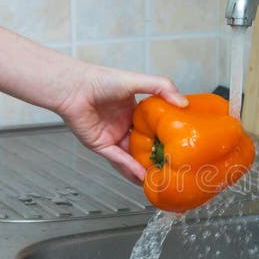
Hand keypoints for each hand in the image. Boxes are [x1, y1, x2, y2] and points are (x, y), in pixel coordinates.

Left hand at [56, 64, 187, 184]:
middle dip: (155, 156)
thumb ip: (162, 87)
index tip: (179, 144)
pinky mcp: (101, 145)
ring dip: (143, 168)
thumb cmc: (101, 80)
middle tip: (172, 167)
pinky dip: (130, 168)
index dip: (164, 136)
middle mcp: (123, 125)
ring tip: (158, 179)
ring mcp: (112, 137)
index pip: (152, 127)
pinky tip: (141, 175)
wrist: (74, 87)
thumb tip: (183, 103)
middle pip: (142, 145)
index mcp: (132, 111)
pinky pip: (118, 159)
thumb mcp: (138, 80)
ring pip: (131, 157)